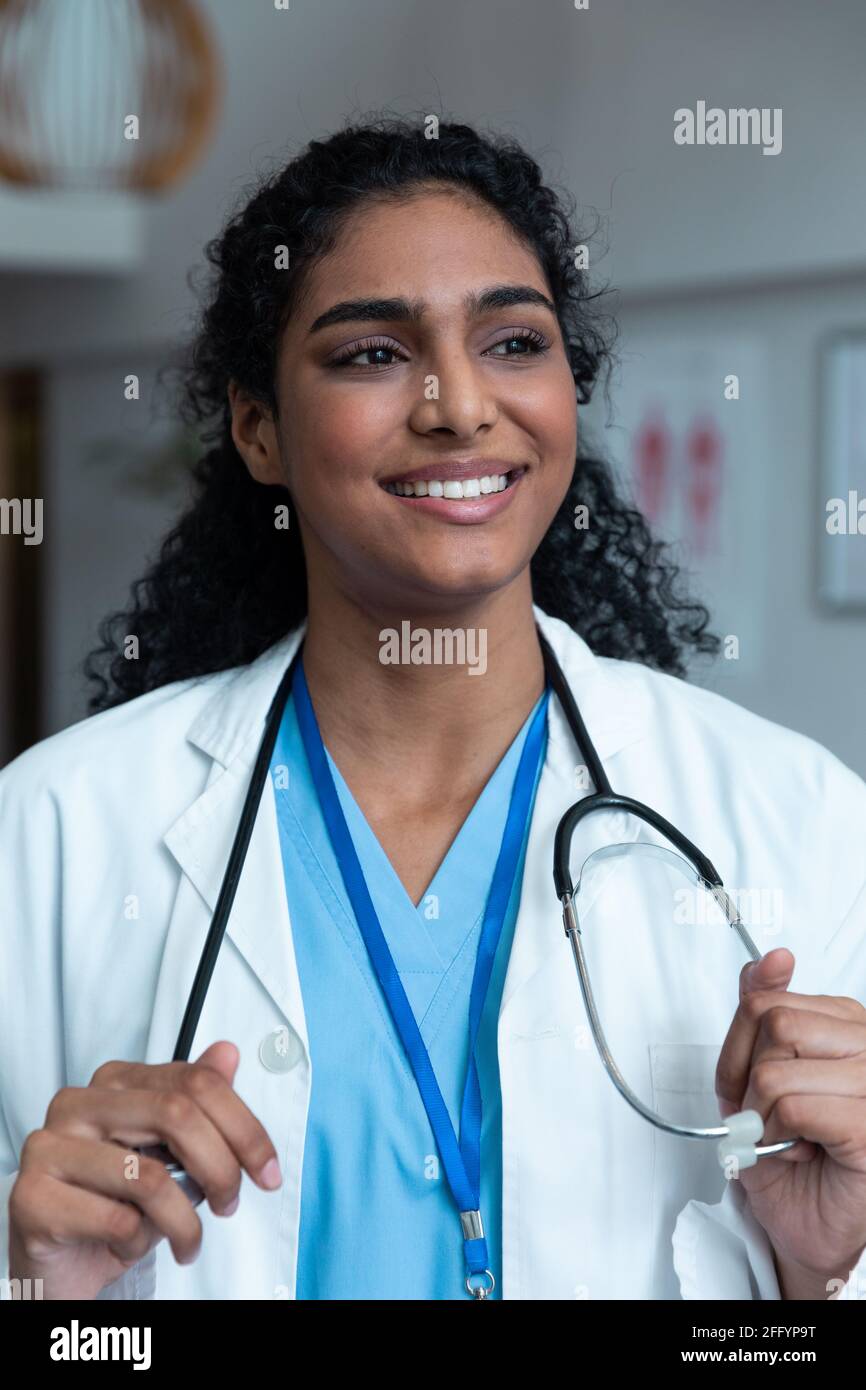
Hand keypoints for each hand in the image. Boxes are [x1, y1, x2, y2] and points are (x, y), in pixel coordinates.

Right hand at [8, 1041, 281, 1299]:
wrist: (65, 1259)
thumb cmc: (118, 1202)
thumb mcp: (170, 1155)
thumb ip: (198, 1106)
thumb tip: (227, 1054)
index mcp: (116, 1082)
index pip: (196, 1083)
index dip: (244, 1128)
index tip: (266, 1170)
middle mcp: (78, 1103)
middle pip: (177, 1115)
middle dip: (221, 1168)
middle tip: (229, 1205)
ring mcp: (49, 1146)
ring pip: (149, 1177)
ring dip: (182, 1222)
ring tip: (184, 1240)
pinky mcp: (31, 1196)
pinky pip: (115, 1219)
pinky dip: (137, 1243)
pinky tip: (126, 1244)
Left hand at [715, 948, 865, 1298]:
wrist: (806, 1226)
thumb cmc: (787, 1153)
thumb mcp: (755, 1072)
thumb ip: (761, 1010)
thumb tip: (772, 958)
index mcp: (845, 1021)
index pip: (764, 1001)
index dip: (738, 1049)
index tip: (747, 1082)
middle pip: (773, 1026)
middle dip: (750, 1080)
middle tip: (771, 1116)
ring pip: (777, 1069)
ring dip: (764, 1114)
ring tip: (790, 1135)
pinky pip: (794, 1107)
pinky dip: (778, 1135)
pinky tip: (801, 1151)